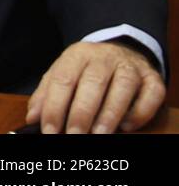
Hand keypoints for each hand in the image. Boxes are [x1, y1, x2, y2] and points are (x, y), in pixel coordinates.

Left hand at [26, 40, 165, 132]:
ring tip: (99, 134)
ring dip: (110, 114)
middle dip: (81, 113)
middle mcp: (104, 57)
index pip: (63, 79)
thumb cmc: (86, 69)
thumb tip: (33, 117)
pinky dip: (140, 112)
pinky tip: (126, 126)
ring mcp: (131, 67)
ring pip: (122, 87)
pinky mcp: (152, 78)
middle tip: (74, 135)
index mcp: (77, 55)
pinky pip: (151, 94)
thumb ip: (46, 94)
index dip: (54, 106)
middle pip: (92, 83)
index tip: (49, 130)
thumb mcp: (63, 73)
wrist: (120, 49)